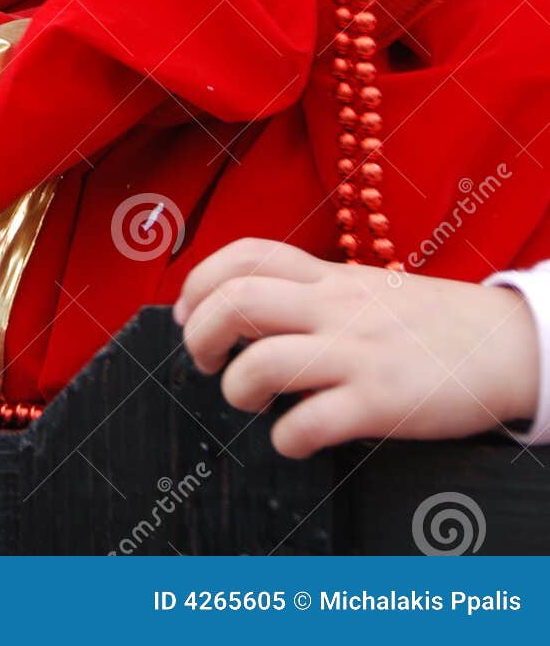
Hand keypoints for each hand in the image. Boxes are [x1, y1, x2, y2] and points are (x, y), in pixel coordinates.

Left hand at [174, 238, 538, 458]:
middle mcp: (336, 308)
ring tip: (251, 400)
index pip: (245, 254)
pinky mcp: (381, 403)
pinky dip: (286, 438)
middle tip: (205, 361)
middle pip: (237, 301)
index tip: (187, 314)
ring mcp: (357, 354)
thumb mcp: (364, 290)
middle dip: (200, 334)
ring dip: (237, 389)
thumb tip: (244, 314)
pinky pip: (310, 422)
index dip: (199, 281)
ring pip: (262, 363)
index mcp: (329, 277)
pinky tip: (294, 439)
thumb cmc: (427, 323)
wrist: (507, 344)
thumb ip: (310, 294)